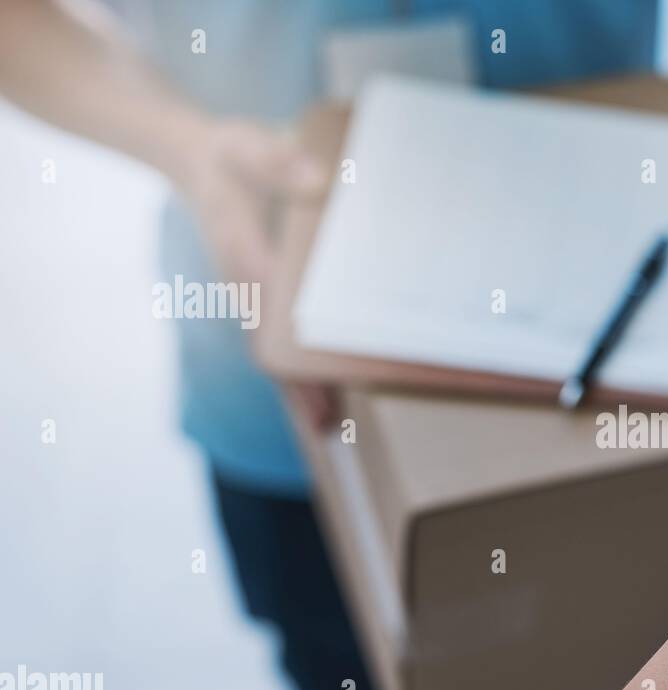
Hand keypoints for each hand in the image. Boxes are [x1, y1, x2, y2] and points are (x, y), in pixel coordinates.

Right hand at [178, 118, 336, 429]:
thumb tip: (316, 179)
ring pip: (276, 352)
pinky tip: (328, 389)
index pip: (272, 315)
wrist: (196, 159)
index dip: (294, 351)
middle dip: (299, 387)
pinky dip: (301, 366)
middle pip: (272, 350)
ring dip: (301, 386)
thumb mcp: (247, 146)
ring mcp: (252, 296)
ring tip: (332, 426)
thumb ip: (276, 159)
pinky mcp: (262, 295)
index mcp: (245, 257)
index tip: (317, 381)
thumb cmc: (228, 155)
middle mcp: (246, 286)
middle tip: (330, 427)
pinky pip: (281, 338)